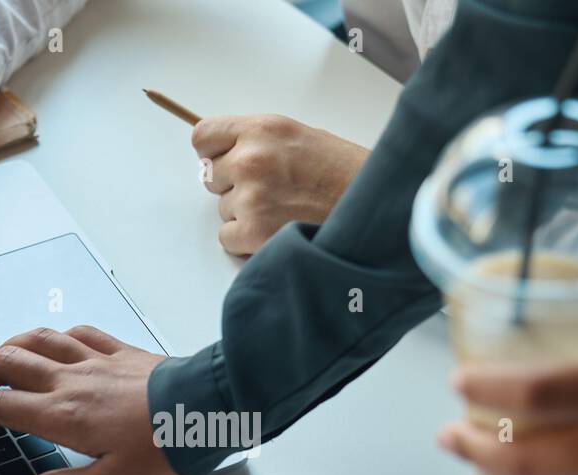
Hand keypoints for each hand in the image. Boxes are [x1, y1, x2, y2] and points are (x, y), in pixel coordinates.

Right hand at [0, 326, 183, 474]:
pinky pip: (76, 334)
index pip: (1, 407)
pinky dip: (54, 337)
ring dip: (6, 349)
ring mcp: (96, 360)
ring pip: (36, 340)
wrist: (211, 408)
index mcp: (63, 414)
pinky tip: (53, 344)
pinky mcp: (121, 351)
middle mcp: (72, 380)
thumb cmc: (168, 448)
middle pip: (6, 363)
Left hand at [191, 114, 367, 255]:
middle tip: (271, 192)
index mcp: (262, 129)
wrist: (374, 206)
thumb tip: (227, 158)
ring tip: (283, 212)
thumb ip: (259, 143)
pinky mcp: (253, 231)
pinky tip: (277, 232)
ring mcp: (250, 196)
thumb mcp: (301, 138)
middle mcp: (251, 159)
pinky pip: (227, 237)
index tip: (225, 162)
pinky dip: (246, 242)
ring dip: (244, 215)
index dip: (213, 153)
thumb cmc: (346, 175)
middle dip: (233, 186)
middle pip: (210, 177)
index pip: (203, 137)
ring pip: (222, 209)